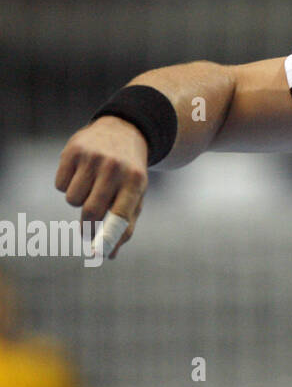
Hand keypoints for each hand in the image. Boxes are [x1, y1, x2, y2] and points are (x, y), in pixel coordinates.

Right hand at [55, 116, 148, 257]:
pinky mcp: (74, 150)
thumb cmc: (129, 172)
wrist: (125, 131)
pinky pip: (60, 184)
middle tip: (88, 229)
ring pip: (72, 199)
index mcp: (136, 181)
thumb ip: (125, 225)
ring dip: (78, 200)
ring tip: (91, 186)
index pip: (119, 215)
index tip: (96, 253)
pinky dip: (66, 184)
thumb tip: (109, 255)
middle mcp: (115, 168)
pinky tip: (80, 173)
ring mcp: (94, 157)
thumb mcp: (136, 194)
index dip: (106, 237)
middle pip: (91, 211)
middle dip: (87, 226)